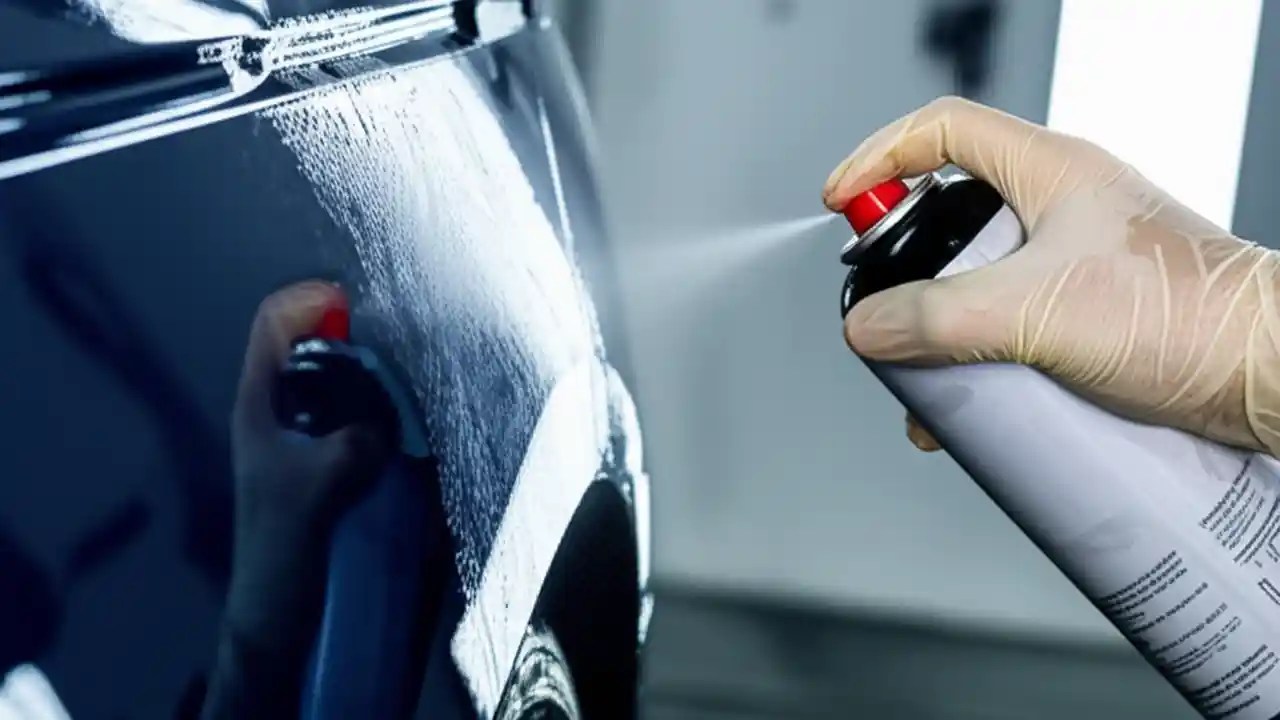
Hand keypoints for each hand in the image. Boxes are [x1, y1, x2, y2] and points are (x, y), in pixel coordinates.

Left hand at [203, 281, 389, 718]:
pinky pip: (360, 421)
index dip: (309, 301)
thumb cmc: (280, 550)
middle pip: (314, 347)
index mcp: (259, 407)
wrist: (279, 614)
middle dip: (354, 339)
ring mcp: (306, 441)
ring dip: (375, 380)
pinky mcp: (330, 467)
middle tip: (398, 355)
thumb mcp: (313, 495)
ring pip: (341, 385)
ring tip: (411, 393)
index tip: (354, 306)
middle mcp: (281, 414)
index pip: (274, 325)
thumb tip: (383, 428)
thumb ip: (346, 452)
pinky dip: (384, 415)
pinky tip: (410, 433)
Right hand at [823, 96, 1279, 456]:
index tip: (842, 202)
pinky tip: (971, 407)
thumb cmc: (1187, 315)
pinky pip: (1011, 326)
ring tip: (929, 378)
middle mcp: (1060, 208)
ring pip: (977, 283)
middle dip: (908, 271)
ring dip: (942, 330)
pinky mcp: (1087, 314)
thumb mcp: (1035, 311)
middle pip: (951, 219)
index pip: (943, 130)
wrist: (1268, 373)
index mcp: (1049, 171)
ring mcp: (1075, 262)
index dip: (881, 157)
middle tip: (889, 309)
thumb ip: (938, 318)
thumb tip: (866, 325)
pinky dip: (980, 361)